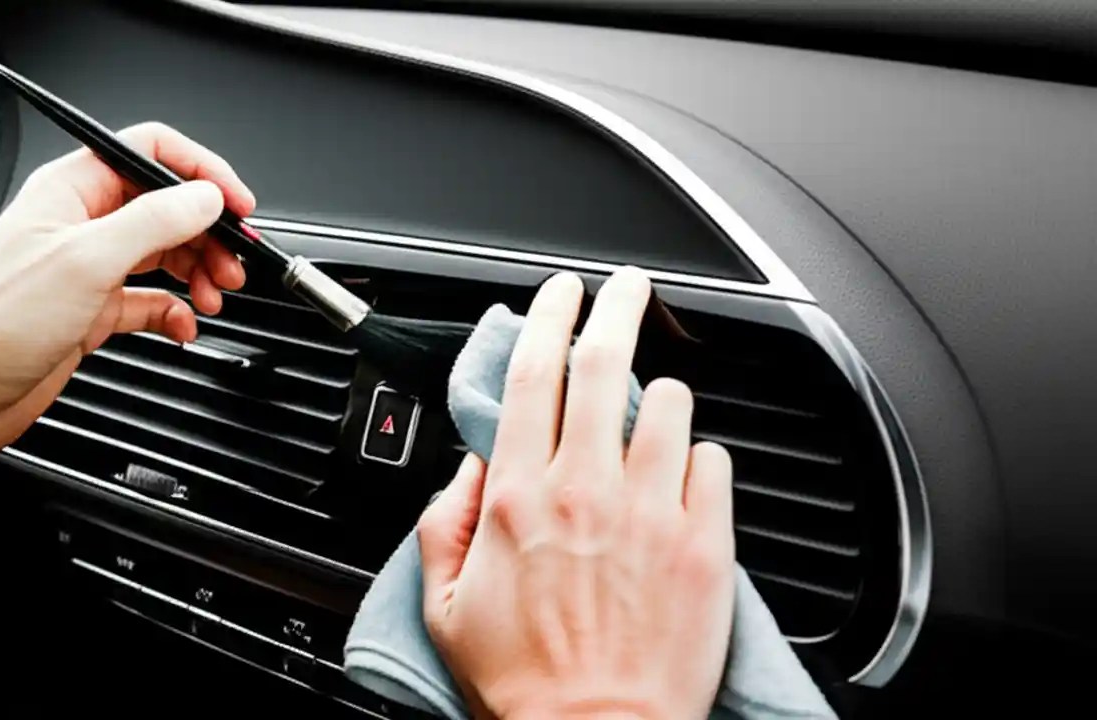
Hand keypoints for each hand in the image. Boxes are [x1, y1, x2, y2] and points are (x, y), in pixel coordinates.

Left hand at [0, 122, 252, 460]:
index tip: (236, 204)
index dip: (200, 172)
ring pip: (164, 253)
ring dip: (198, 271)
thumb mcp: (86, 261)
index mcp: (71, 190)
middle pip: (166, 206)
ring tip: (217, 293)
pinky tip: (185, 325)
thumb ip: (154, 223)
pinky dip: (175, 311)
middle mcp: (81, 223)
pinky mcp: (92, 311)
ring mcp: (88, 268)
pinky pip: (150, 300)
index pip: (150, 153)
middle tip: (235, 262)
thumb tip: (204, 197)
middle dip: (208, 232)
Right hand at [417, 268, 735, 719]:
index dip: (547, 316)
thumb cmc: (527, 682)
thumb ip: (448, 521)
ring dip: (660, 394)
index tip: (560, 292)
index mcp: (520, 498)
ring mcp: (652, 510)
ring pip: (668, 403)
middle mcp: (587, 490)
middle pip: (604, 363)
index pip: (531, 374)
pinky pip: (713, 460)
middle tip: (628, 287)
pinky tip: (681, 481)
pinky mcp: (705, 541)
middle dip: (617, 306)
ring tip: (653, 412)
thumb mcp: (447, 605)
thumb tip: (472, 466)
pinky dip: (698, 458)